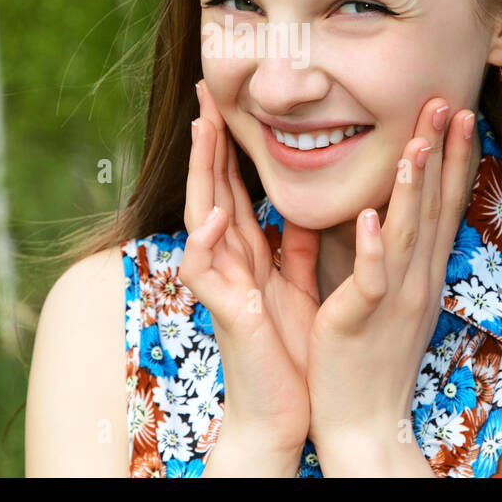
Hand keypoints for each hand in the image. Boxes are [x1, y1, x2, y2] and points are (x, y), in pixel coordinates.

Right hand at [180, 78, 323, 454]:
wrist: (283, 411)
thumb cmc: (288, 351)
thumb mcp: (295, 284)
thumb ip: (291, 245)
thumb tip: (299, 204)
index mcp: (247, 251)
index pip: (233, 185)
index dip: (230, 142)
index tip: (230, 99)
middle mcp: (227, 259)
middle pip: (212, 187)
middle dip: (208, 139)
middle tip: (204, 91)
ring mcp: (220, 281)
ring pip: (202, 215)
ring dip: (203, 172)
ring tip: (204, 128)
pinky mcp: (224, 309)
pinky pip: (206, 268)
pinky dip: (207, 239)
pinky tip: (214, 213)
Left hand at [305, 97, 478, 454]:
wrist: (363, 420)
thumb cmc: (369, 355)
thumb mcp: (390, 294)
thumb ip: (392, 252)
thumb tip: (387, 210)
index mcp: (421, 270)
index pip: (444, 203)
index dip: (454, 158)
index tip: (460, 112)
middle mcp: (417, 278)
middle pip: (433, 206)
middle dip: (441, 153)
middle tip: (448, 103)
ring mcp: (394, 298)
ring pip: (406, 233)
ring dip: (412, 187)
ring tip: (414, 144)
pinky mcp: (361, 319)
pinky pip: (370, 279)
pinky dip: (372, 247)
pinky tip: (370, 216)